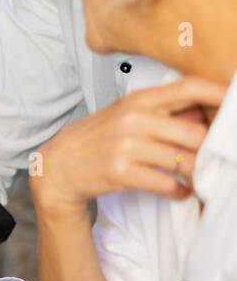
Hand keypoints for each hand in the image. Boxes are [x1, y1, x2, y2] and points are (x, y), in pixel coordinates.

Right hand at [31, 76, 224, 213]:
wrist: (60, 164)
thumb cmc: (99, 138)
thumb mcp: (127, 114)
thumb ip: (164, 112)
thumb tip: (207, 115)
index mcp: (138, 100)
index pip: (189, 88)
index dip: (220, 94)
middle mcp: (133, 119)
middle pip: (195, 133)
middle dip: (212, 151)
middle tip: (219, 159)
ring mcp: (126, 146)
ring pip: (184, 161)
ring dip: (199, 175)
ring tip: (201, 179)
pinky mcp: (121, 172)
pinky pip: (168, 184)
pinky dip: (181, 192)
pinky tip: (179, 191)